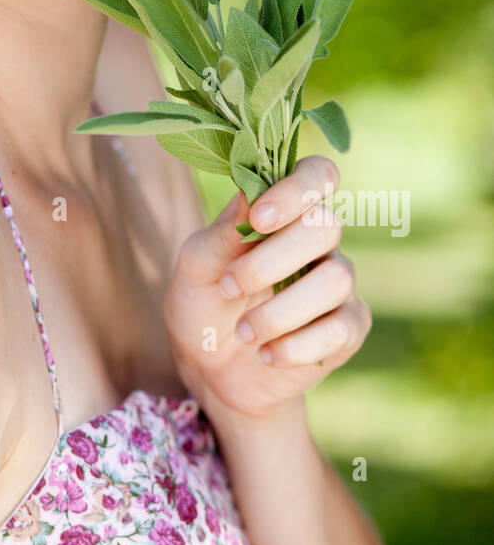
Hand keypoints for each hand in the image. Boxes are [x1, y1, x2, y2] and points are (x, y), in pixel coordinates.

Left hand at [162, 156, 371, 423]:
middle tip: (230, 287)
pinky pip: (341, 329)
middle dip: (271, 261)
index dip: (296, 190)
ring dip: (279, 311)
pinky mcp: (347, 330)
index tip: (258, 219)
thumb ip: (223, 232)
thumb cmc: (202, 302)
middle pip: (326, 227)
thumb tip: (250, 195)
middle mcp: (318, 241)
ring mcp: (337, 284)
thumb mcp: (197, 266)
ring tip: (243, 332)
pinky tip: (266, 354)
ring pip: (336, 279)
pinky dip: (296, 346)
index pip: (317, 174)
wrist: (210, 369)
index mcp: (283, 211)